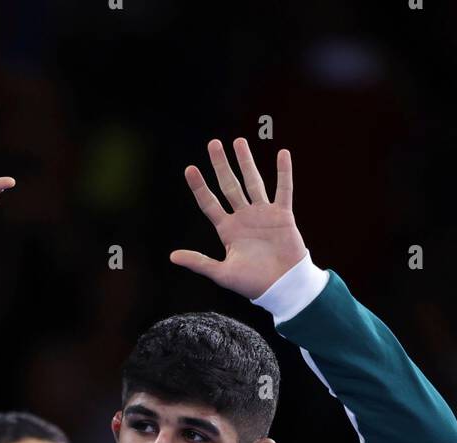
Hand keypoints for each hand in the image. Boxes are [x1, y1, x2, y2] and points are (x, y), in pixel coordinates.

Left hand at [170, 138, 307, 298]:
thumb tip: (172, 257)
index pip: (210, 204)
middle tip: (213, 144)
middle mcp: (244, 218)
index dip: (199, 187)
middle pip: (229, 186)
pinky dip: (284, 173)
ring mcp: (263, 214)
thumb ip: (199, 262)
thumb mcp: (222, 273)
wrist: (283, 287)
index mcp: (228, 231)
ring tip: (238, 141)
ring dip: (246, 162)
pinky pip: (284, 190)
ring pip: (253, 182)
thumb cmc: (254, 284)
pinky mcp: (283, 216)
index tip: (190, 169)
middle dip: (221, 165)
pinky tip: (282, 154)